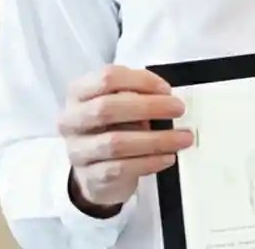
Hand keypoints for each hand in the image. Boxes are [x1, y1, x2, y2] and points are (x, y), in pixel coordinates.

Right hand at [59, 65, 194, 215]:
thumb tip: (166, 99)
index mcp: (78, 93)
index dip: (140, 81)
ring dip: (156, 139)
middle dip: (149, 107)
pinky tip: (167, 157)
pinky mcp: (91, 177)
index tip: (166, 89)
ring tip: (182, 138)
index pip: (107, 78)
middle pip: (107, 108)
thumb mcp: (117, 104)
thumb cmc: (110, 129)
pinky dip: (149, 162)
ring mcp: (79, 150)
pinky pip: (122, 168)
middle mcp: (72, 120)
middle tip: (178, 109)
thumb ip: (135, 96)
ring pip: (116, 143)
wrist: (93, 172)